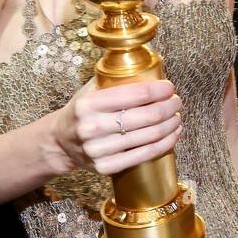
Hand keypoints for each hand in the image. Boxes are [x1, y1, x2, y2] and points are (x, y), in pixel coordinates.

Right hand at [49, 78, 182, 175]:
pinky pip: (146, 155)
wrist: (60, 142)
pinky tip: (174, 134)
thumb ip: (115, 80)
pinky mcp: (106, 167)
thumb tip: (152, 70)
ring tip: (176, 117)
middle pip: (148, 116)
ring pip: (150, 136)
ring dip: (171, 124)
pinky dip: (166, 143)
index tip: (169, 87)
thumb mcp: (91, 90)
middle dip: (170, 107)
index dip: (160, 90)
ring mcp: (99, 150)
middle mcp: (92, 127)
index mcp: (89, 104)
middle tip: (176, 102)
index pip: (137, 94)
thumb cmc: (83, 111)